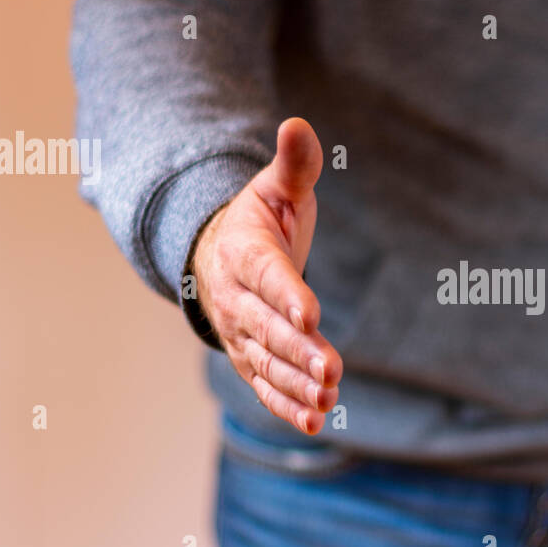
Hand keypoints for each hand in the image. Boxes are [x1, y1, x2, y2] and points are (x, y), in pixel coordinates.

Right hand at [191, 117, 342, 433]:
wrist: (216, 257)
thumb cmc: (260, 220)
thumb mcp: (277, 188)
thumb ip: (293, 164)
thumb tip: (297, 125)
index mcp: (243, 252)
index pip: (266, 276)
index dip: (287, 296)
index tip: (311, 315)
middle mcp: (236, 299)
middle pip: (266, 329)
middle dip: (298, 351)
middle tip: (331, 369)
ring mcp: (240, 334)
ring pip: (266, 363)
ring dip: (296, 383)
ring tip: (328, 397)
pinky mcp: (249, 359)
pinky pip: (265, 386)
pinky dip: (286, 405)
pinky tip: (315, 421)